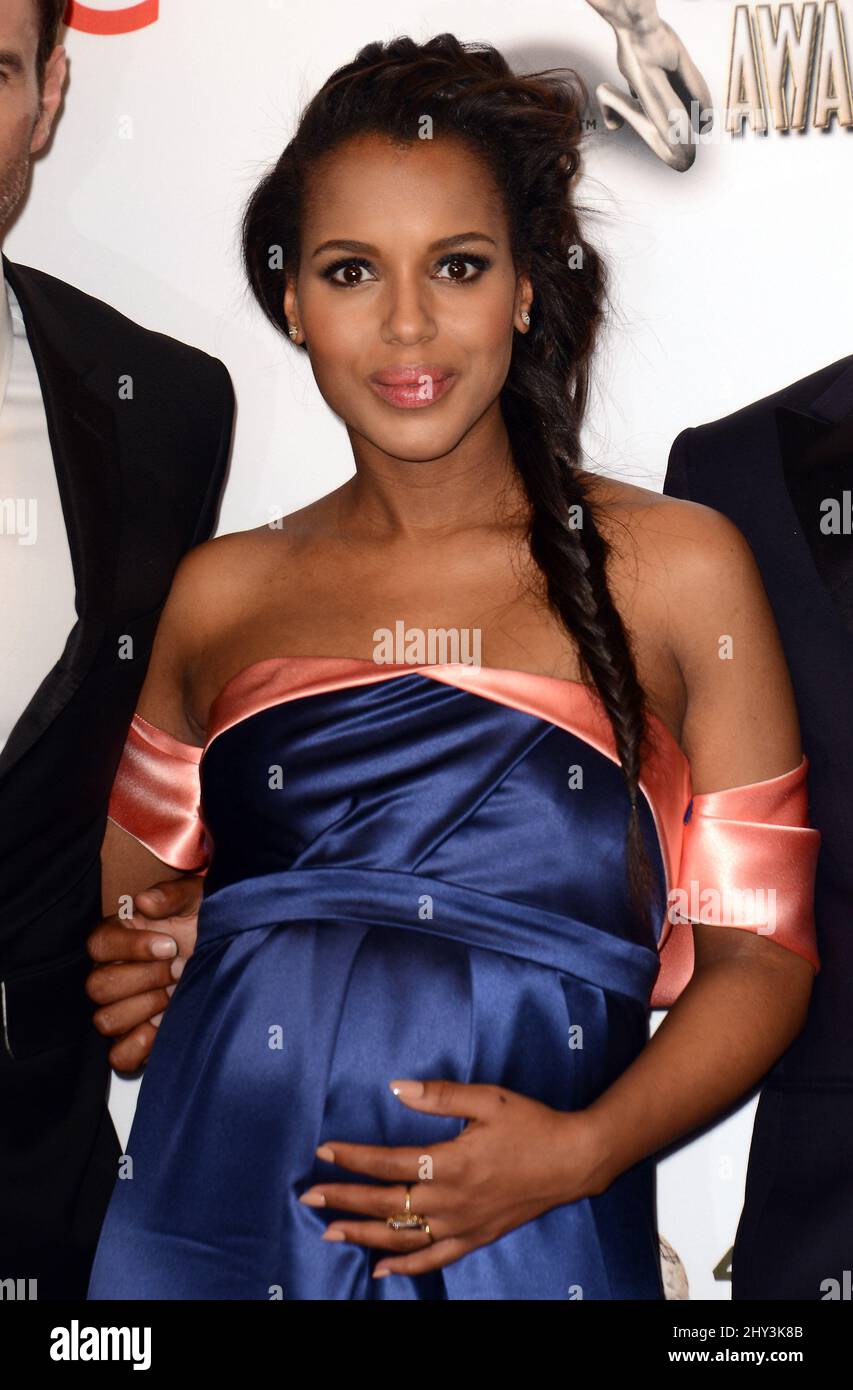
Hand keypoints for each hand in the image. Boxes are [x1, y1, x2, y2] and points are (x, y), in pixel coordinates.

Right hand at [86, 875, 202, 1071]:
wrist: (234, 954)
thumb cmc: (208, 922)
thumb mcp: (197, 900)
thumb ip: (170, 896)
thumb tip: (144, 902)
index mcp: (121, 937)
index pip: (99, 944)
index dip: (130, 947)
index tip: (168, 945)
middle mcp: (114, 974)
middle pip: (98, 986)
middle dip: (145, 978)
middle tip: (179, 969)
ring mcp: (124, 1009)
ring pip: (106, 1020)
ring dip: (145, 1008)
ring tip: (175, 994)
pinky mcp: (138, 1039)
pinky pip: (119, 1055)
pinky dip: (138, 1046)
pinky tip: (165, 1026)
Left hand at [298, 1078, 606, 1278]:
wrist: (573, 1160)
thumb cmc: (530, 1124)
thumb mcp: (486, 1099)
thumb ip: (438, 1096)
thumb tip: (395, 1087)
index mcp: (450, 1162)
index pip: (388, 1164)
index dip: (353, 1158)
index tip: (324, 1151)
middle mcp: (450, 1199)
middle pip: (386, 1203)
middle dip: (344, 1199)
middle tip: (309, 1196)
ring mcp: (462, 1224)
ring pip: (402, 1237)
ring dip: (363, 1234)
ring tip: (329, 1231)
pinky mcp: (476, 1237)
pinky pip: (434, 1259)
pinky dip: (405, 1266)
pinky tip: (380, 1268)